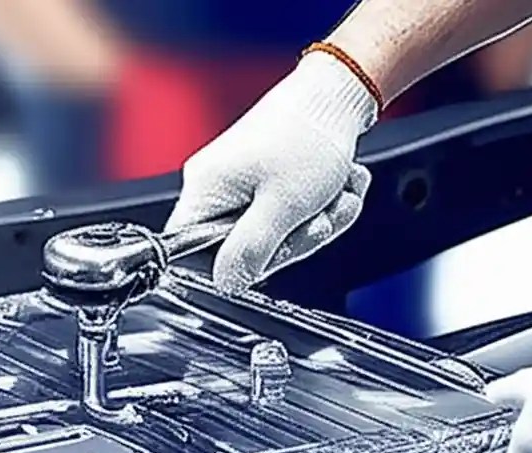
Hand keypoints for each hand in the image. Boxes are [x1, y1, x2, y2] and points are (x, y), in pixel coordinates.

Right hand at [164, 52, 378, 294]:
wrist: (339, 91)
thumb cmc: (309, 134)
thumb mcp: (283, 206)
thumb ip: (251, 251)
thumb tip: (227, 283)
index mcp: (204, 189)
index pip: (193, 251)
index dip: (236, 261)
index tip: (272, 247)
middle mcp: (215, 185)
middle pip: (244, 247)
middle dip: (297, 237)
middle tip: (319, 214)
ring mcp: (242, 181)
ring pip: (277, 232)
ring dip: (319, 218)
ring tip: (336, 191)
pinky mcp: (267, 177)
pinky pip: (291, 213)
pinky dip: (322, 203)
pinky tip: (337, 184)